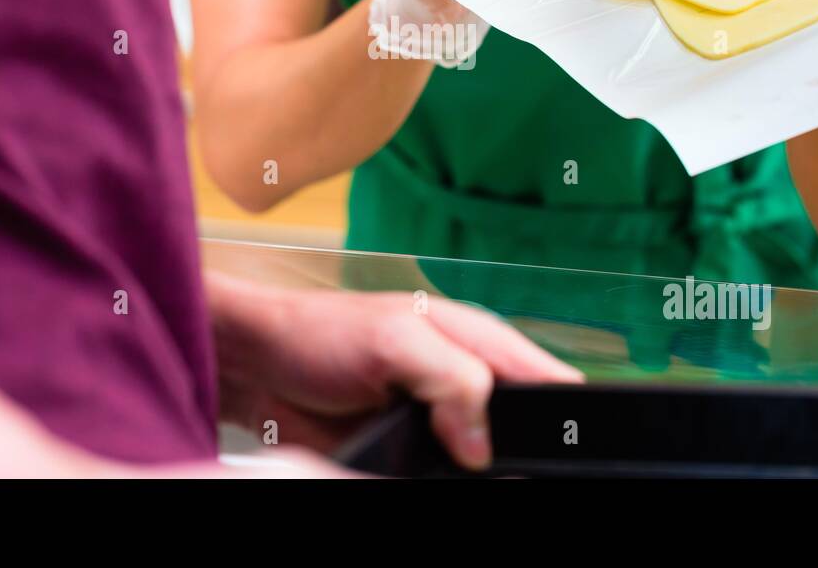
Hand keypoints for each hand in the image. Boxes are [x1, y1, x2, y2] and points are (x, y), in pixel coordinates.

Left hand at [209, 273, 583, 470]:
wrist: (259, 367)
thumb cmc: (321, 331)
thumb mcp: (394, 339)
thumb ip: (453, 378)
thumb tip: (483, 441)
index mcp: (478, 340)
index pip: (546, 379)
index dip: (558, 415)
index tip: (554, 449)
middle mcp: (466, 381)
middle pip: (522, 430)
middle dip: (519, 456)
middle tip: (479, 464)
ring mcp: (441, 423)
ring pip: (487, 464)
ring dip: (480, 474)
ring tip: (448, 468)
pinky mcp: (412, 456)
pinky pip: (445, 481)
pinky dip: (446, 484)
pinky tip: (431, 479)